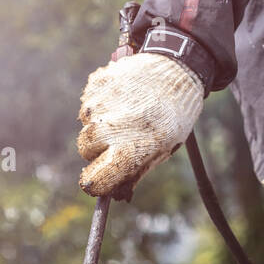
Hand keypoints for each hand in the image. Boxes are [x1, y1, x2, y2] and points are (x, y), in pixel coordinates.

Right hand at [77, 53, 204, 197]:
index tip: (99, 179)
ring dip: (98, 125)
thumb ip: (134, 173)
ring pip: (85, 126)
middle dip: (97, 149)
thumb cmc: (172, 116)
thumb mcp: (161, 150)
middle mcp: (109, 128)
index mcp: (128, 150)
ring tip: (124, 114)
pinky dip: (100, 104)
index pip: (94, 181)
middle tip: (119, 137)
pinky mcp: (96, 84)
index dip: (96, 182)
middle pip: (85, 150)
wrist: (179, 69)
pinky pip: (88, 103)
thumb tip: (113, 195)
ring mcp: (100, 104)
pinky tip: (123, 97)